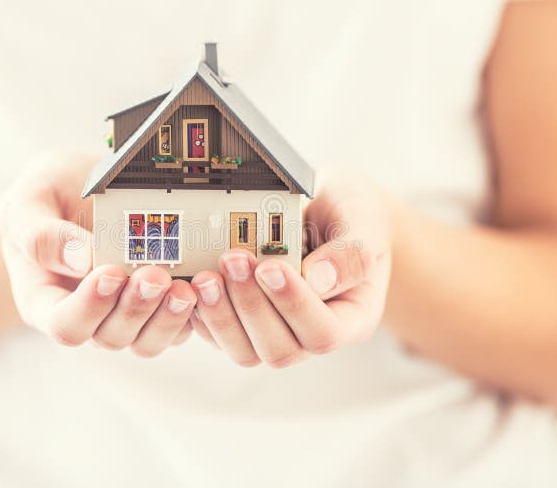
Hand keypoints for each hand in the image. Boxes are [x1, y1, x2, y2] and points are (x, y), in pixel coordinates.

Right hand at [0, 152, 193, 355]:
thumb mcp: (27, 204)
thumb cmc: (45, 197)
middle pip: (111, 336)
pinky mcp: (158, 304)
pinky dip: (193, 311)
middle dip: (136, 309)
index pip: (65, 325)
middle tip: (156, 275)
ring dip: (167, 318)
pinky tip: (203, 285)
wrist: (76, 188)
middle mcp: (88, 315)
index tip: (110, 273)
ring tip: (184, 288)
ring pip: (147, 340)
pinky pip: (178, 324)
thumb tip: (82, 260)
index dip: (89, 308)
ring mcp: (125, 312)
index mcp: (47, 300)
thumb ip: (40, 234)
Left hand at [189, 177, 391, 367]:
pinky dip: (203, 315)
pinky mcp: (245, 323)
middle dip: (251, 307)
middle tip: (232, 260)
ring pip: (245, 350)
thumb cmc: (350, 213)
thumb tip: (318, 279)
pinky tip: (193, 286)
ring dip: (222, 315)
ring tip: (207, 276)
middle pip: (280, 349)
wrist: (328, 206)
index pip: (323, 332)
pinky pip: (220, 336)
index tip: (271, 267)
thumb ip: (352, 250)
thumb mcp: (363, 218)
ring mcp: (276, 331)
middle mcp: (311, 333)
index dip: (294, 305)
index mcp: (351, 316)